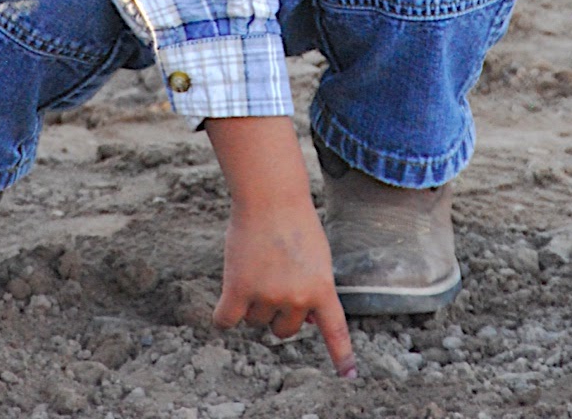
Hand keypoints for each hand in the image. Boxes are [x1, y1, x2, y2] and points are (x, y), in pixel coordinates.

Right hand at [206, 118, 355, 378]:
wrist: (269, 195)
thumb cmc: (294, 220)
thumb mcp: (317, 256)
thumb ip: (314, 289)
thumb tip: (306, 324)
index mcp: (323, 289)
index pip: (335, 331)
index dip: (341, 356)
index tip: (348, 376)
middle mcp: (297, 298)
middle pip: (284, 330)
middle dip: (278, 311)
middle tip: (274, 276)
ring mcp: (268, 296)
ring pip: (255, 320)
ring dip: (252, 302)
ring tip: (256, 266)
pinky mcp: (238, 290)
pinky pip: (226, 320)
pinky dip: (224, 315)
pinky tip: (225, 304)